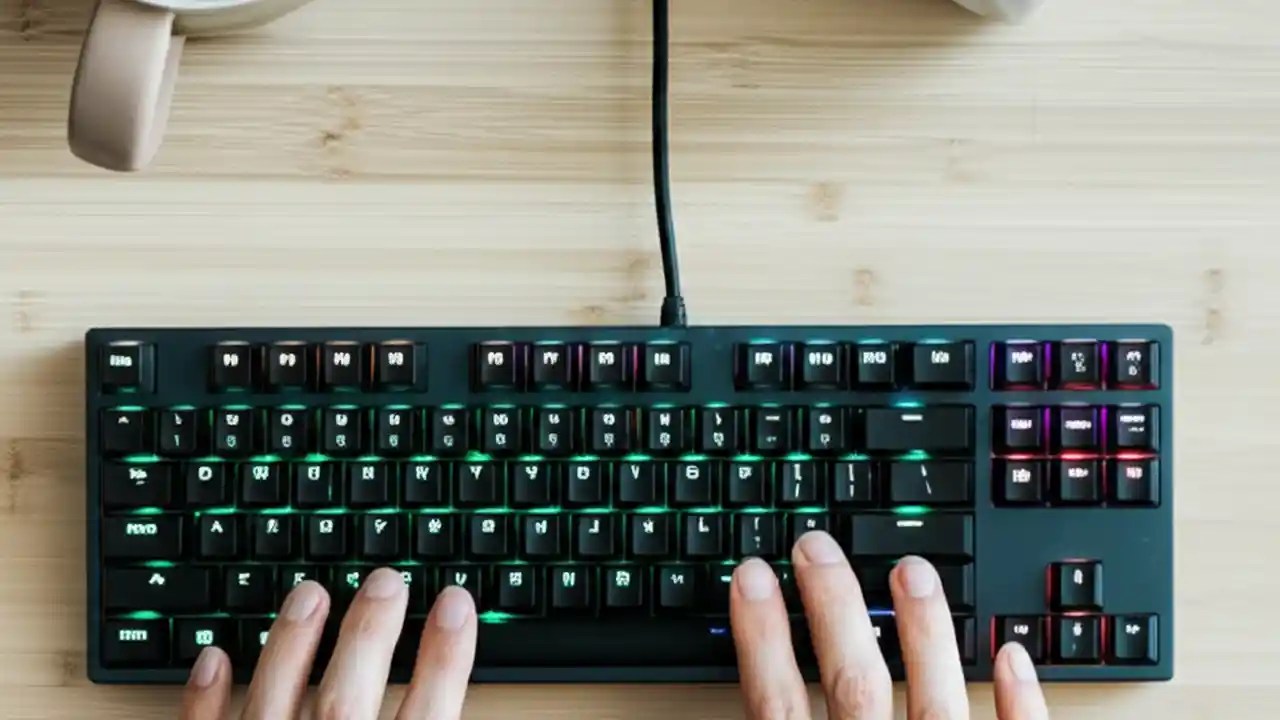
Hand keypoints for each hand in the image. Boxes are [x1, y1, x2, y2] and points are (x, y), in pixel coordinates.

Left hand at [179, 568, 477, 718]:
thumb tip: (450, 710)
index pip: (428, 711)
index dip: (446, 655)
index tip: (455, 605)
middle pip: (349, 695)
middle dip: (370, 631)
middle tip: (385, 582)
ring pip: (274, 700)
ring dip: (292, 643)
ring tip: (309, 592)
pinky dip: (205, 697)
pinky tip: (214, 657)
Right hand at [731, 531, 1048, 719]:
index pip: (777, 703)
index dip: (762, 635)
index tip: (753, 578)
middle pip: (852, 682)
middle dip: (834, 607)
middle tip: (817, 548)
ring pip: (934, 700)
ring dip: (924, 630)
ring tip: (913, 570)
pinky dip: (1018, 700)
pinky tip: (1011, 652)